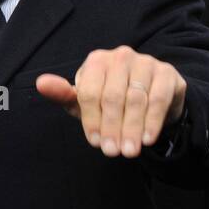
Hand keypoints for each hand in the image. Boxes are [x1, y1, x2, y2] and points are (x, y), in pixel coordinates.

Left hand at [36, 46, 186, 157]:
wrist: (148, 97)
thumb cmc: (108, 100)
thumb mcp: (83, 101)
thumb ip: (62, 95)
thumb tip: (41, 83)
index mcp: (97, 61)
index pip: (90, 92)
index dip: (92, 120)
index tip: (95, 143)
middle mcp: (121, 56)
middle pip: (113, 97)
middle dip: (112, 127)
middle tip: (112, 152)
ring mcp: (146, 63)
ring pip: (136, 99)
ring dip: (132, 128)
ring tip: (128, 151)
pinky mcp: (167, 73)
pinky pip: (159, 99)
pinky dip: (152, 121)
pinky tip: (147, 139)